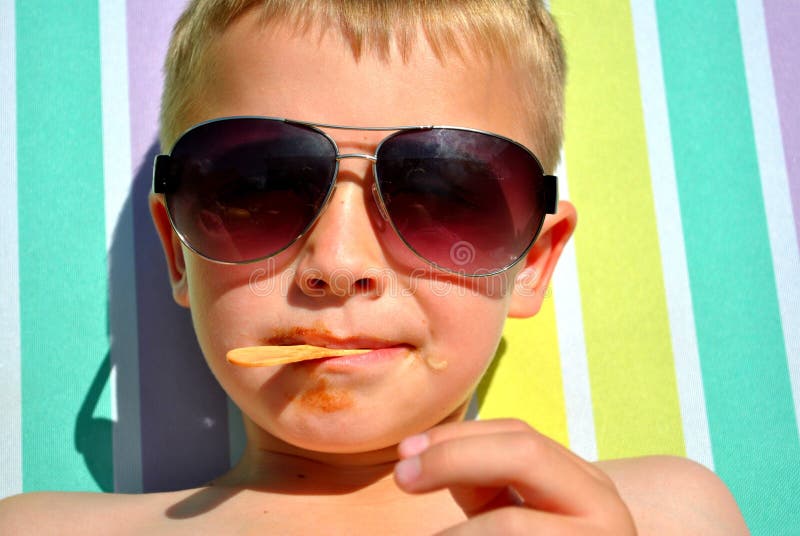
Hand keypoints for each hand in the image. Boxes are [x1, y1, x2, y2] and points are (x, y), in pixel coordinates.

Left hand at [394, 419, 636, 534]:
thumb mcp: (515, 519)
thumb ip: (481, 483)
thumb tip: (418, 462)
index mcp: (586, 484)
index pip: (519, 435)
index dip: (456, 436)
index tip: (405, 452)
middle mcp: (605, 507)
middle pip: (524, 453)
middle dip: (454, 457)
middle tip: (403, 476)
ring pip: (511, 523)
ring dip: (457, 532)